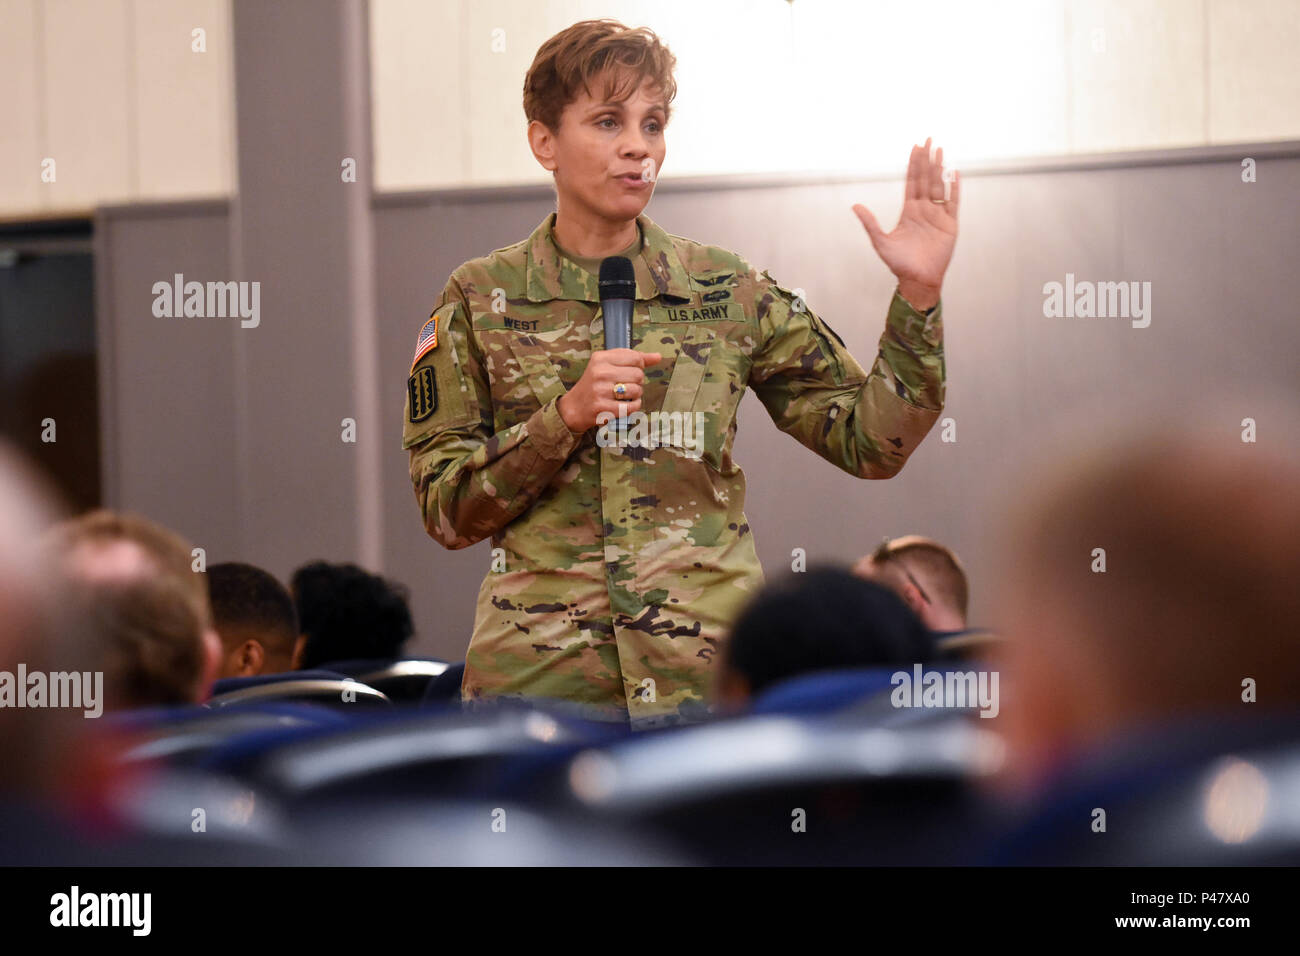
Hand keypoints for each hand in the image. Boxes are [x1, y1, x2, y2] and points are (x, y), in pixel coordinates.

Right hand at [557, 349, 662, 432]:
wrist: (574, 407)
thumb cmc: (595, 384)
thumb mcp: (608, 365)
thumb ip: (633, 359)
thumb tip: (658, 356)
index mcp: (601, 358)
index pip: (635, 357)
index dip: (640, 366)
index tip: (631, 371)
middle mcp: (600, 372)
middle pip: (638, 375)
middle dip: (638, 382)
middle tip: (627, 386)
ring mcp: (600, 390)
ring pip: (637, 390)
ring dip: (636, 395)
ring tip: (625, 396)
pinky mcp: (603, 408)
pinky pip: (631, 407)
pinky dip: (633, 407)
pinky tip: (625, 405)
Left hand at [852, 137, 959, 309]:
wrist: (918, 280)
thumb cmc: (899, 264)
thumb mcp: (881, 241)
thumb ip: (870, 223)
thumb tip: (855, 206)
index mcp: (909, 211)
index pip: (912, 182)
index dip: (913, 165)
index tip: (915, 148)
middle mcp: (924, 210)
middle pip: (926, 179)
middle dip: (927, 160)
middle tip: (928, 140)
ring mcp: (938, 216)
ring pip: (940, 186)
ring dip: (940, 168)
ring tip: (940, 150)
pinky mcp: (950, 224)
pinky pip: (953, 202)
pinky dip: (954, 188)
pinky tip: (954, 173)